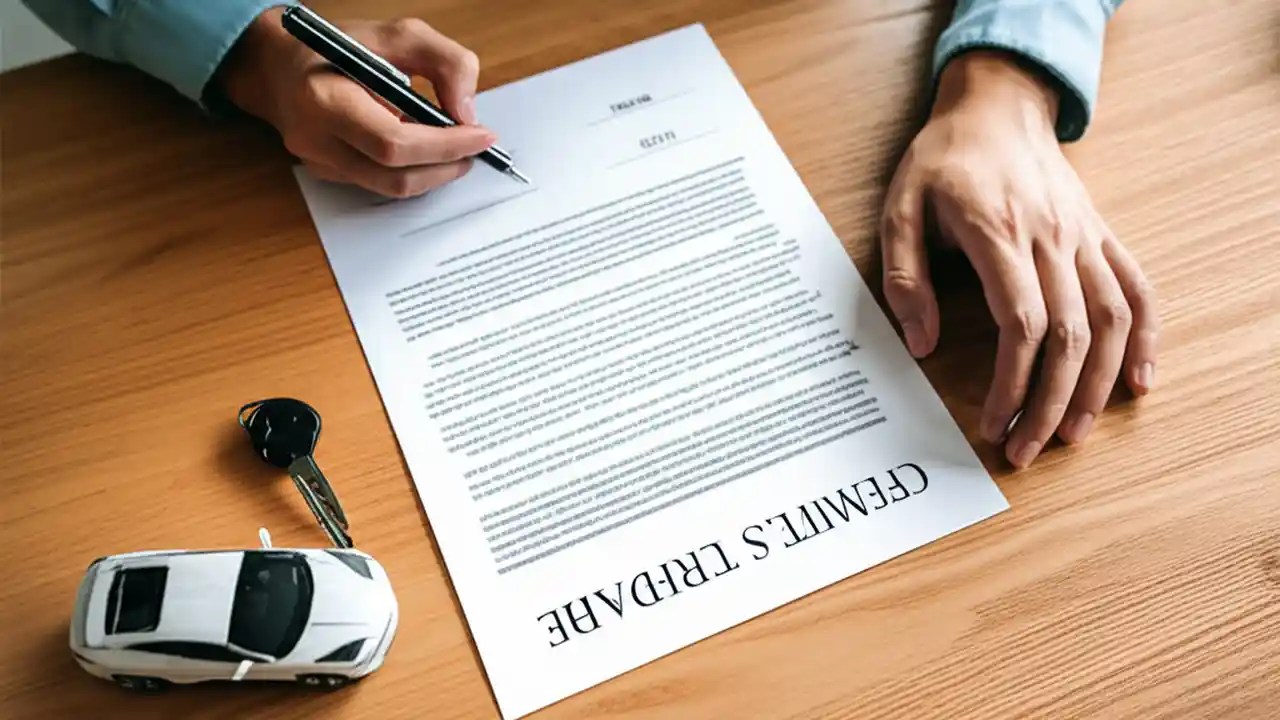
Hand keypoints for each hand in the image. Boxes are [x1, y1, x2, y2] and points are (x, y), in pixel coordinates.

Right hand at [218, 9, 495, 197]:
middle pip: (395, 177)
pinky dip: (411, 172)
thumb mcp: (396, 34)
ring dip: (433, 173)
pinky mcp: (326, 174)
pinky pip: (378, 184)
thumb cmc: (336, 47)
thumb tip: (467, 111)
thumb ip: (444, 62)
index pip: (394, 143)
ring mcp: (319, 163)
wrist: (278, 65)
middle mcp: (316, 140)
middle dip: (445, 165)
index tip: (481, 135)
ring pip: (389, 188)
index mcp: (325, 99)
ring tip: (455, 149)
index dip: (444, 146)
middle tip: (474, 148)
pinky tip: (425, 151)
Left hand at [880, 51, 1157, 467]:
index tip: (993, 423)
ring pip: (1110, 319)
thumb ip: (906, 278)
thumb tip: (922, 345)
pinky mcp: (1100, 234)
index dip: (1012, 383)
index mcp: (1001, 234)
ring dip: (1097, 384)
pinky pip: (1136, 288)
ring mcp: (1083, 236)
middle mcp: (1053, 238)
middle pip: (1070, 334)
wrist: (996, 106)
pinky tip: (1137, 381)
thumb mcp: (900, 209)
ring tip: (1074, 433)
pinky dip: (1144, 337)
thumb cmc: (942, 160)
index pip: (1022, 324)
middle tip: (1026, 450)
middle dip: (1049, 402)